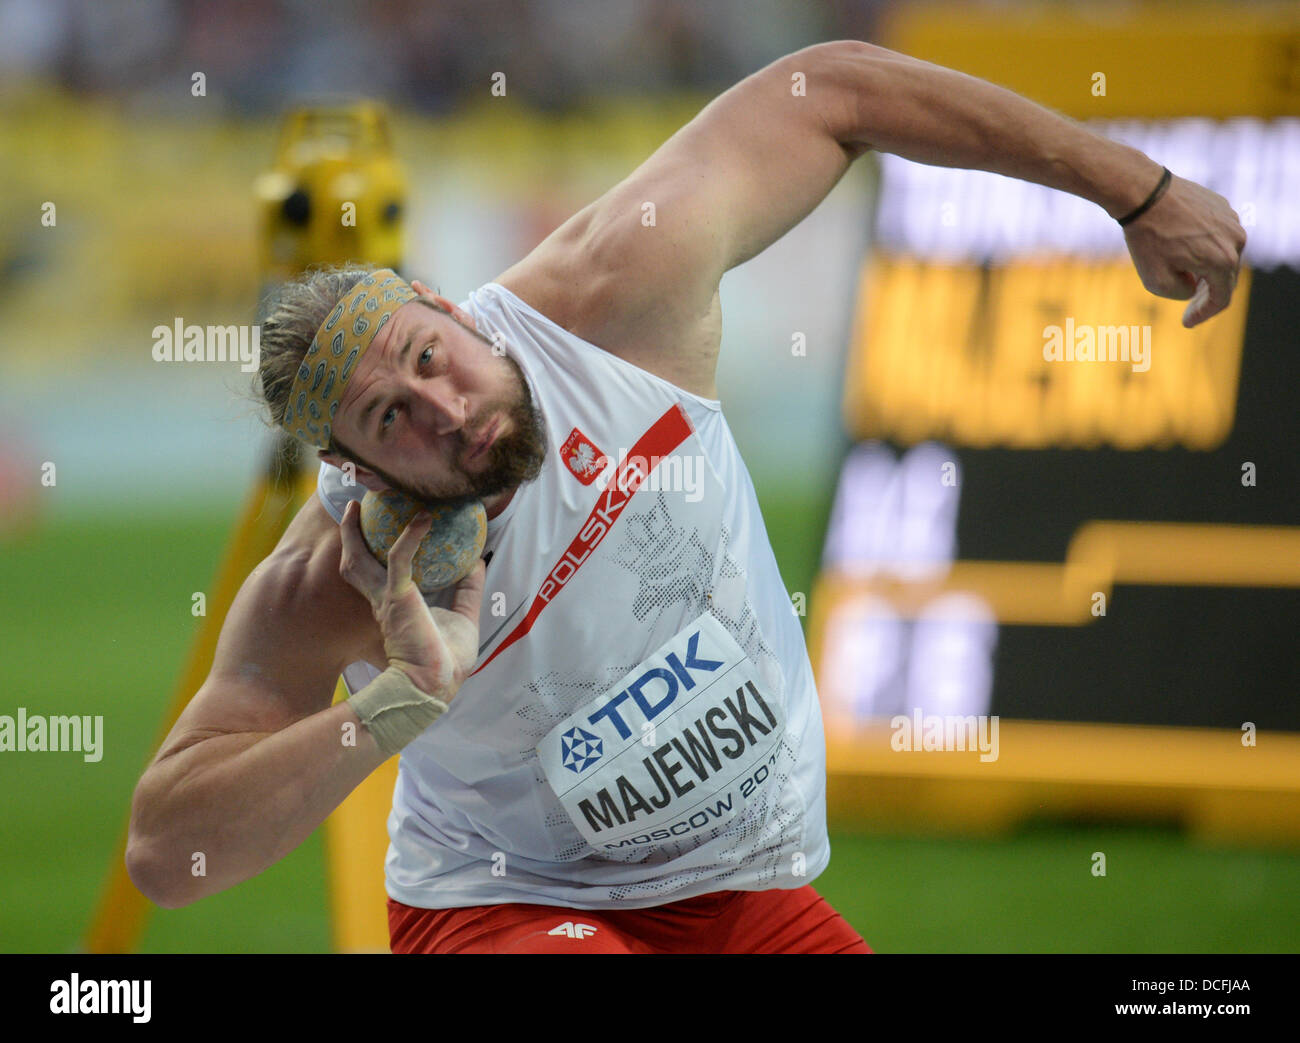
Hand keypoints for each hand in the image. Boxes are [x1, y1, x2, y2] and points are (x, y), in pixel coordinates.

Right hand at [337, 499, 485, 696]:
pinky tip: (424, 519)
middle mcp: (382, 601)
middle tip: (353, 511)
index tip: (377, 532)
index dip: (370, 554)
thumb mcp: (463, 618)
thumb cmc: (446, 661)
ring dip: (356, 532)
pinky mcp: (398, 597)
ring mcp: (386, 599)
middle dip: (349, 538)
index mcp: (393, 608)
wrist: (435, 685)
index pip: (374, 576)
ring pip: (361, 559)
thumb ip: (468, 590)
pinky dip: (410, 536)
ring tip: (361, 505)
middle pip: (354, 566)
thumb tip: (477, 561)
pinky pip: (400, 558)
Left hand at [1121, 173, 1246, 327]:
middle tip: (1186, 307)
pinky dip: (1205, 248)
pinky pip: (1217, 236)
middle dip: (1204, 296)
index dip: (1204, 314)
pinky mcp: (1222, 207)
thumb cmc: (1147, 238)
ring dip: (1206, 270)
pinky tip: (1184, 252)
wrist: (1144, 193)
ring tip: (1183, 277)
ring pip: (1222, 255)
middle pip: (1224, 278)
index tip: (1186, 322)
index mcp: (1224, 261)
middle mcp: (1235, 240)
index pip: (1221, 299)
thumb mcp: (1156, 281)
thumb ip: (1181, 294)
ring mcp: (1231, 220)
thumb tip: (1193, 286)